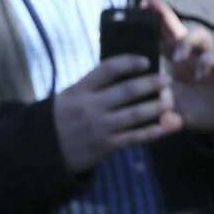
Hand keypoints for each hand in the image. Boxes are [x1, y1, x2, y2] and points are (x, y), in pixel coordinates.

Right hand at [53, 56, 177, 173]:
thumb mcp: (69, 97)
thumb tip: (125, 69)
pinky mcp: (105, 146)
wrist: (42, 152)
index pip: (107, 69)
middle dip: (150, 84)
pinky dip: (154, 131)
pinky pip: (135, 137)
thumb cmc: (62, 119)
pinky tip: (169, 125)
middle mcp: (90, 106)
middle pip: (126, 91)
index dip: (128, 62)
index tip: (146, 61)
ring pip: (135, 114)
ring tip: (171, 101)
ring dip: (157, 107)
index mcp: (80, 90)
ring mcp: (99, 127)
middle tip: (168, 80)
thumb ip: (93, 85)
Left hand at [143, 0, 213, 133]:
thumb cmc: (196, 106)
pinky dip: (206, 63)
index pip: (162, 35)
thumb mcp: (172, 106)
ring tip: (176, 58)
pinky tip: (199, 75)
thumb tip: (140, 106)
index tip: (140, 4)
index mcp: (176, 59)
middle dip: (165, 14)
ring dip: (187, 42)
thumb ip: (159, 103)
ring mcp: (207, 59)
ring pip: (201, 35)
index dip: (152, 20)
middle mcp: (191, 54)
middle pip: (178, 28)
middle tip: (151, 5)